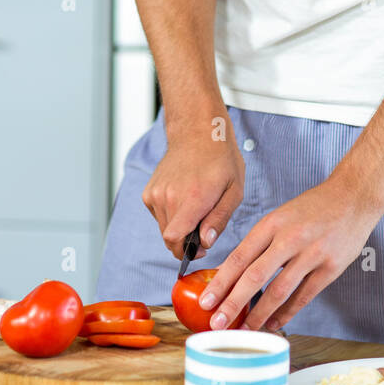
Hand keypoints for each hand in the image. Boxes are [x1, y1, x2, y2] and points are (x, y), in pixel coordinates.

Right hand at [142, 107, 244, 258]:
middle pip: (170, 239)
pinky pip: (159, 216)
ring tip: (196, 208)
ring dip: (179, 228)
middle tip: (204, 228)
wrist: (198, 132)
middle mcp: (169, 196)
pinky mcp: (149, 192)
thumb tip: (205, 242)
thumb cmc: (221, 160)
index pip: (174, 238)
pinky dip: (171, 216)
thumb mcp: (234, 190)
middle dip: (186, 241)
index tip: (200, 248)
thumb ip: (219, 219)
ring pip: (164, 229)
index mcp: (192, 198)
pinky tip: (184, 200)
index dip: (186, 252)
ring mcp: (156, 193)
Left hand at [196, 169, 383, 331]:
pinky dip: (287, 313)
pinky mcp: (331, 268)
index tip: (206, 301)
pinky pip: (304, 296)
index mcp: (272, 223)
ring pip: (279, 290)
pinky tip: (274, 323)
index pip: (240, 256)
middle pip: (255, 276)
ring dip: (259, 314)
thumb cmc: (313, 208)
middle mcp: (290, 238)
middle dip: (233, 303)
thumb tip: (230, 273)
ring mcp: (312, 253)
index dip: (221, 282)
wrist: (353, 197)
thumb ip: (259, 243)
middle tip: (217, 322)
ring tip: (245, 330)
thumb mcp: (280, 216)